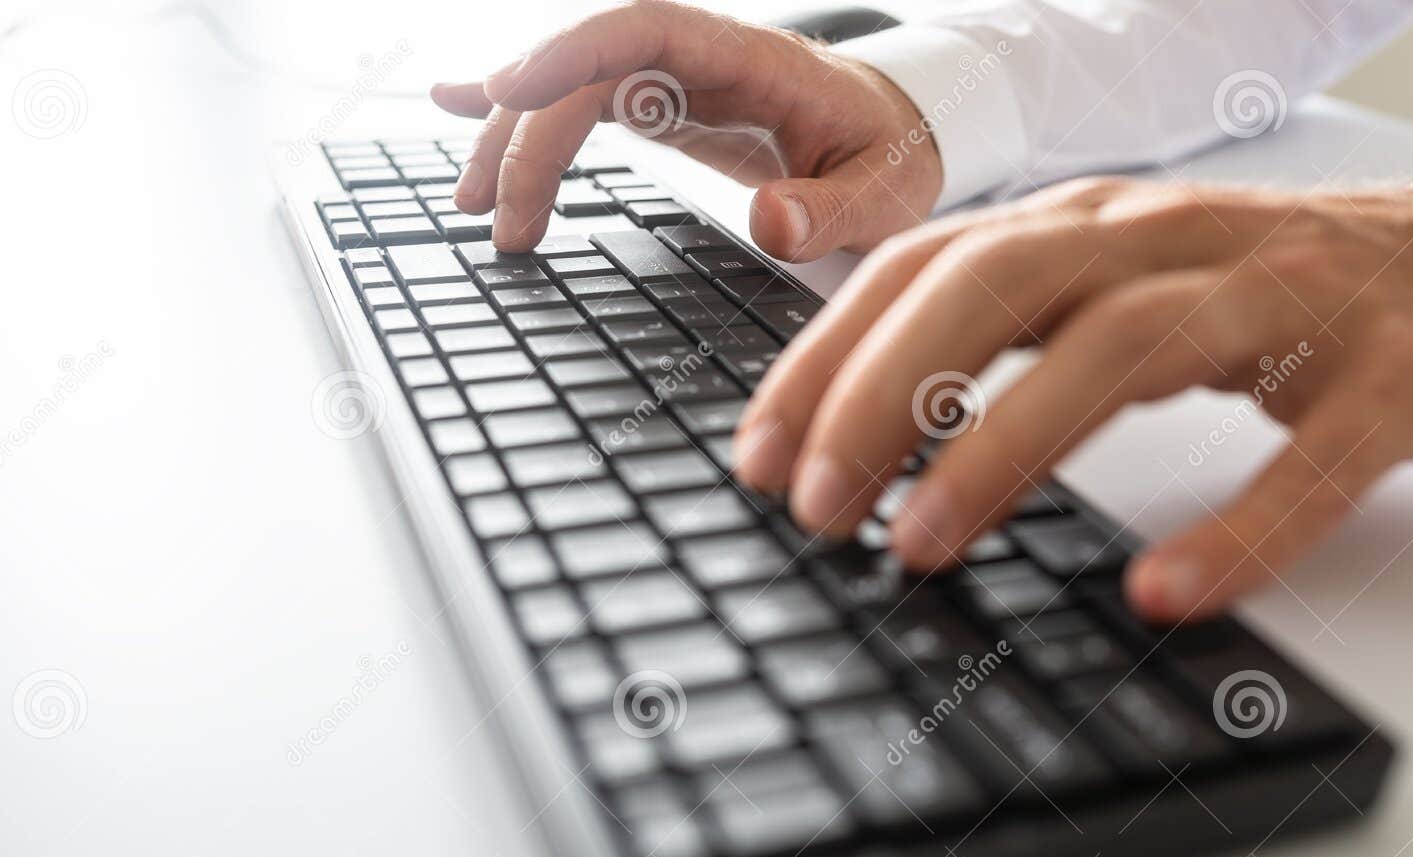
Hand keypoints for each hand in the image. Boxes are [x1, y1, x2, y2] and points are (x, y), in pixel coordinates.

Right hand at [431, 0, 940, 256]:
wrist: (901, 130)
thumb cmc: (894, 150)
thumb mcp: (887, 191)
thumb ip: (834, 208)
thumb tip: (771, 221)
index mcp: (754, 61)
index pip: (644, 31)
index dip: (569, 52)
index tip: (508, 93)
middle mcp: (701, 59)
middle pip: (588, 73)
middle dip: (529, 138)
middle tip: (501, 221)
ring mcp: (676, 80)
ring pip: (574, 91)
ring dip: (518, 142)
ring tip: (480, 207)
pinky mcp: (664, 106)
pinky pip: (585, 99)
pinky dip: (527, 109)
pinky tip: (464, 112)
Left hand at [733, 178, 1412, 620]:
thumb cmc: (1266, 298)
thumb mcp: (1116, 291)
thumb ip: (1006, 340)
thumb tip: (859, 439)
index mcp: (1094, 225)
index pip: (928, 266)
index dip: (829, 358)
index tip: (758, 459)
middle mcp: (1173, 238)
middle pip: (1000, 285)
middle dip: (884, 395)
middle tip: (815, 509)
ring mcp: (1285, 294)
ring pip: (1124, 345)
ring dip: (1002, 448)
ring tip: (921, 548)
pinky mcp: (1390, 374)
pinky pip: (1312, 455)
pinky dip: (1235, 526)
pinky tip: (1163, 591)